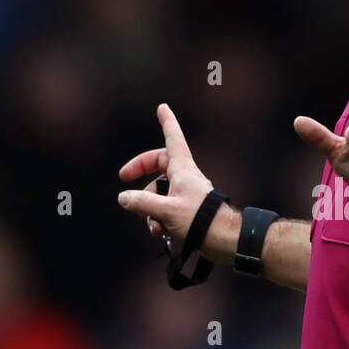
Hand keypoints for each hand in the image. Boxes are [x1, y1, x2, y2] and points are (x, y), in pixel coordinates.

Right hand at [117, 103, 236, 256]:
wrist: (224, 240)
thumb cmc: (201, 221)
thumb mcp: (166, 211)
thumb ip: (141, 202)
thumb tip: (124, 197)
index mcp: (183, 169)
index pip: (173, 139)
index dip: (167, 123)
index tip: (162, 108)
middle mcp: (184, 178)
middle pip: (158, 167)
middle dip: (141, 175)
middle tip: (123, 178)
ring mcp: (185, 195)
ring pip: (158, 194)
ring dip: (149, 209)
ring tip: (155, 226)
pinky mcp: (186, 211)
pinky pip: (164, 209)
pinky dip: (158, 219)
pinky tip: (160, 233)